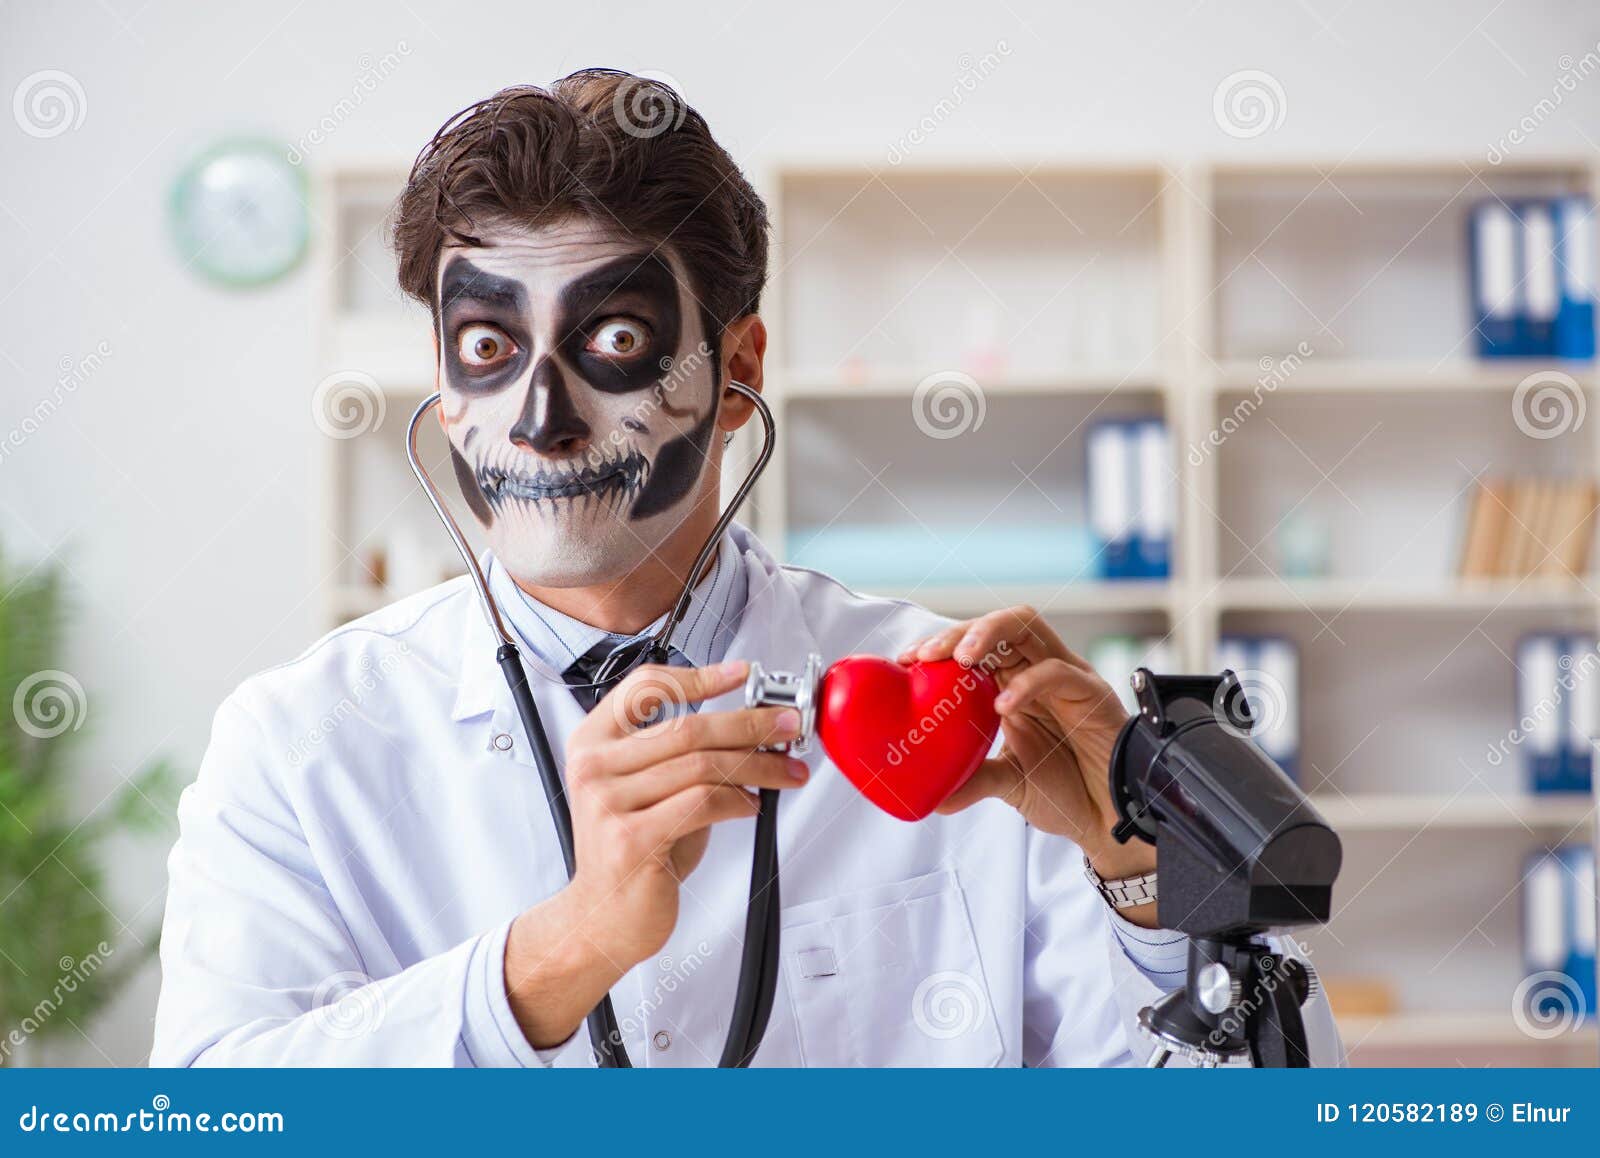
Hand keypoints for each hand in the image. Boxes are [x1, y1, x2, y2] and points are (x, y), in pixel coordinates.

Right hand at [504, 660, 806, 1047]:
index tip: (742, 674)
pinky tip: (754, 804)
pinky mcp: (631, 839)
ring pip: (703, 765)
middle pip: (688, 727)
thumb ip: (682, 755)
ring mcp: (608, 803)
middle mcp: (594, 767)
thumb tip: (751, 729)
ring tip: (788, 770)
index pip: (645, 687)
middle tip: (788, 723)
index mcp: (593, 742)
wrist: (603, 916)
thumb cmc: (633, 849)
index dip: (699, 677)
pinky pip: (702, 803)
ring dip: (759, 765)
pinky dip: (739, 800)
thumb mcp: (649, 788)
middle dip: (750, 723)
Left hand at [900, 606, 1159, 926]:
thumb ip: (969, 780)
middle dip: (959, 631)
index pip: (977, 644)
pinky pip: (1058, 672)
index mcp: (1017, 683)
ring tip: (960, 659)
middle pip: (1000, 625)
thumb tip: (929, 796)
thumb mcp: (1007, 782)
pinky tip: (1003, 705)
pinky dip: (1027, 684)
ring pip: (1028, 628)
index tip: (906, 660)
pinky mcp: (1092, 693)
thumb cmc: (1066, 791)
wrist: (1109, 820)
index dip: (941, 644)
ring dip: (988, 634)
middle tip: (927, 656)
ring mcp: (1068, 677)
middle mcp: (1040, 672)